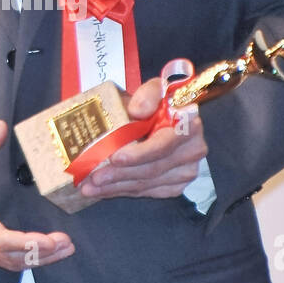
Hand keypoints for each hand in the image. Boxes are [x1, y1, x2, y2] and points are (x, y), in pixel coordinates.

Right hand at [0, 119, 74, 271]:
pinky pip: (0, 262)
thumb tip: (0, 127)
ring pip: (7, 264)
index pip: (3, 240)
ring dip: (36, 260)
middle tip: (67, 245)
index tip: (52, 240)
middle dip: (42, 254)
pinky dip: (22, 260)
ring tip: (61, 250)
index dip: (29, 244)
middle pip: (11, 258)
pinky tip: (39, 254)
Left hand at [77, 76, 207, 200]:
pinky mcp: (176, 185)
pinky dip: (123, 191)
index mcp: (190, 126)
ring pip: (147, 184)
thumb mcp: (154, 90)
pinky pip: (147, 192)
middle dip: (120, 174)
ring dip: (116, 187)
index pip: (163, 145)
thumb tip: (137, 111)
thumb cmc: (156, 104)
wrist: (162, 119)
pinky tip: (104, 190)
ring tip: (90, 187)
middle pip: (152, 169)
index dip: (140, 154)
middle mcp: (192, 151)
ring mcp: (186, 172)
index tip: (115, 157)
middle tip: (94, 177)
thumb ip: (148, 95)